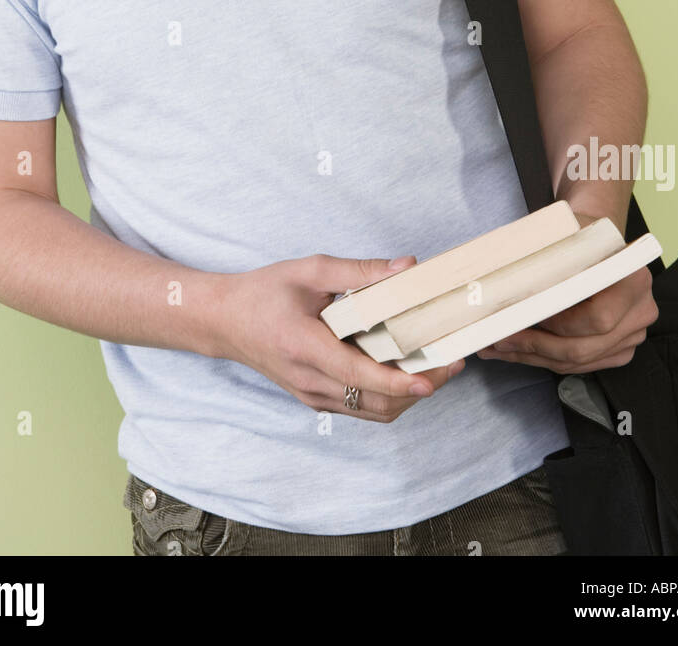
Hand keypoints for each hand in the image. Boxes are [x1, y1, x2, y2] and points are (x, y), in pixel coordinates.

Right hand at [212, 253, 465, 421]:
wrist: (224, 321)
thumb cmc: (264, 291)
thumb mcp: (309, 270)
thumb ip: (358, 271)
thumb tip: (406, 266)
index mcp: (306, 348)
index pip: (360, 375)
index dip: (400, 381)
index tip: (433, 378)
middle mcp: (310, 381)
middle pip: (375, 401)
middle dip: (419, 388)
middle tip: (453, 364)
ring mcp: (312, 396)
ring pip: (371, 411)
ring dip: (406, 397)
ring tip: (436, 369)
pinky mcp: (314, 399)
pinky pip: (359, 408)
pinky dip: (387, 398)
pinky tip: (404, 373)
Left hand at [476, 212, 658, 373]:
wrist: (600, 238)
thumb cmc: (581, 232)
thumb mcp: (568, 233)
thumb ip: (550, 259)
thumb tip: (508, 285)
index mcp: (634, 278)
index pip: (597, 318)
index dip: (558, 324)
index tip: (523, 318)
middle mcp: (640, 311)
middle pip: (585, 348)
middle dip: (537, 347)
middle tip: (499, 339)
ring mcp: (633, 334)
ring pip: (580, 360)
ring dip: (536, 357)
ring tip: (501, 347)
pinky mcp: (620, 348)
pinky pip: (582, 364)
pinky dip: (548, 359)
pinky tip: (520, 351)